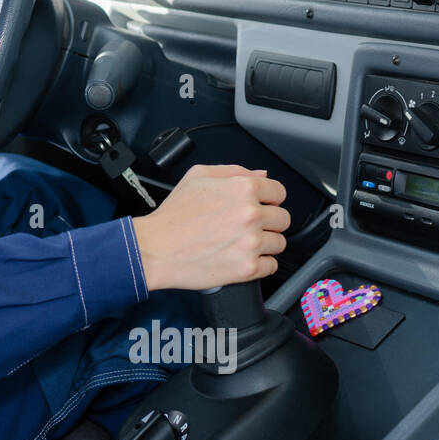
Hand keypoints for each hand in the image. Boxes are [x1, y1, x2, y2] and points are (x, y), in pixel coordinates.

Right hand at [130, 165, 290, 290]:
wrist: (154, 249)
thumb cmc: (172, 216)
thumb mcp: (197, 177)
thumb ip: (233, 170)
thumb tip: (261, 175)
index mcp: (242, 189)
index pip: (279, 192)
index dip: (269, 199)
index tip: (261, 205)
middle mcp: (250, 215)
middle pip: (283, 219)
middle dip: (268, 222)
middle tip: (247, 226)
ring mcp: (251, 243)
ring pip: (279, 243)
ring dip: (265, 244)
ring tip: (241, 242)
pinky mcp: (247, 268)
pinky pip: (271, 266)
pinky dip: (260, 264)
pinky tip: (241, 257)